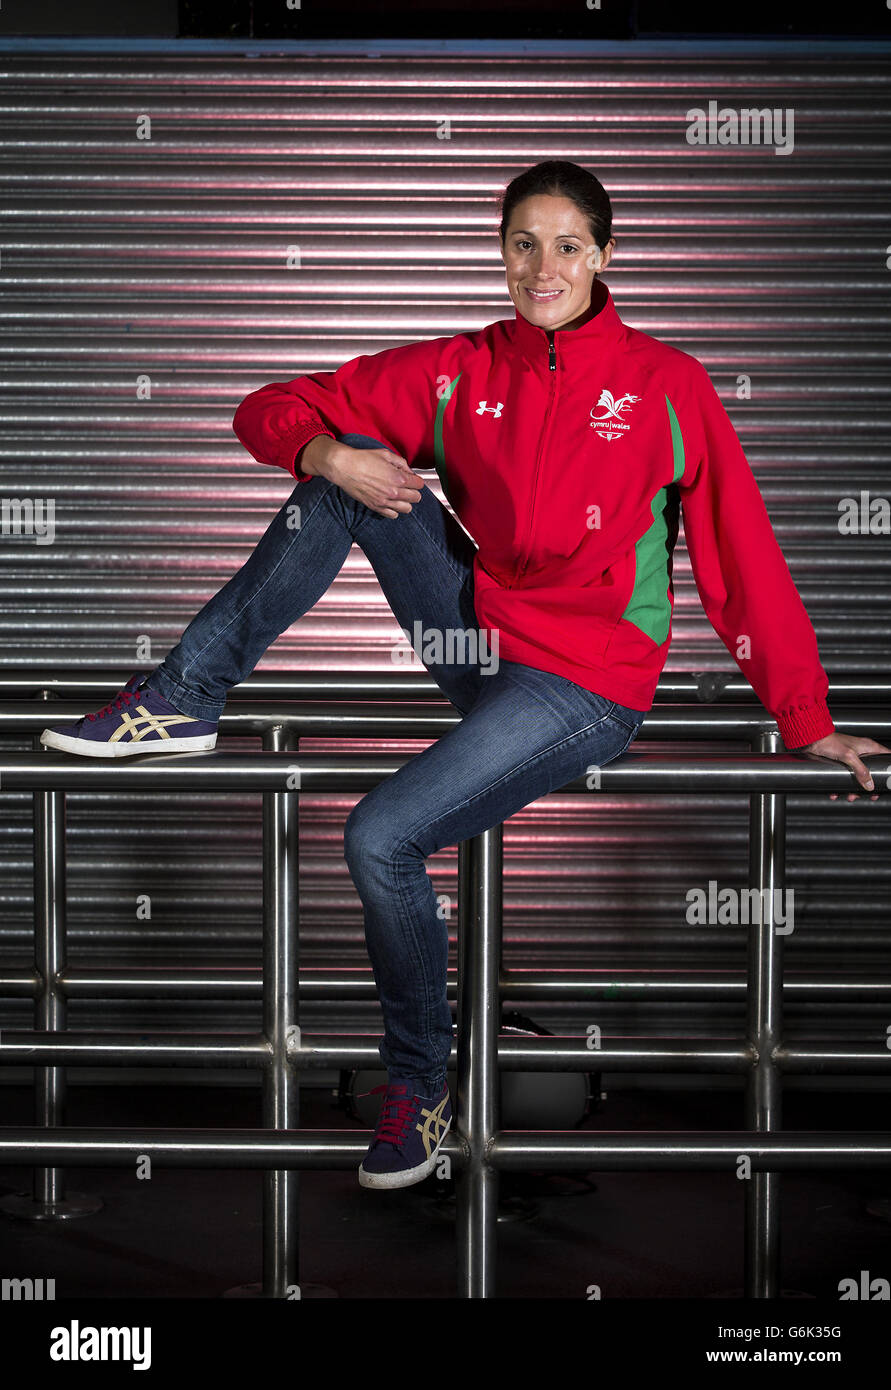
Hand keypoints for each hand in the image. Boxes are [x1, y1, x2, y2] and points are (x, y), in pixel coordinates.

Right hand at [302, 437, 425, 517]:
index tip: (412, 478)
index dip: (416, 480)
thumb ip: (401, 463)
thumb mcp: (386, 454)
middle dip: (414, 491)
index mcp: (399, 478)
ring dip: (406, 502)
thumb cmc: (363, 459)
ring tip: (399, 495)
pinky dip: (394, 510)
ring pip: (407, 509)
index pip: (419, 484)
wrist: (344, 467)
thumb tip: (409, 471)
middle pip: (416, 498)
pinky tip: (390, 501)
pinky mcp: (375, 507)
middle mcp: (394, 492)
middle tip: (407, 486)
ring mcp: (385, 502)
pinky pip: (393, 515)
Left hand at [795, 731, 889, 801]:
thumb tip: (870, 785)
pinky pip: (845, 779)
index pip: (886, 756)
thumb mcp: (849, 756)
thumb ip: (861, 770)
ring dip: (855, 790)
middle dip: (869, 786)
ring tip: (850, 796)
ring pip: (858, 778)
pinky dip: (841, 788)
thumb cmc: (830, 741)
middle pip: (873, 772)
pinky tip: (836, 793)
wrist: (811, 741)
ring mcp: (851, 760)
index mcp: (868, 747)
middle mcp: (862, 754)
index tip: (889, 780)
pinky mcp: (841, 766)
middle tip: (869, 795)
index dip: (889, 767)